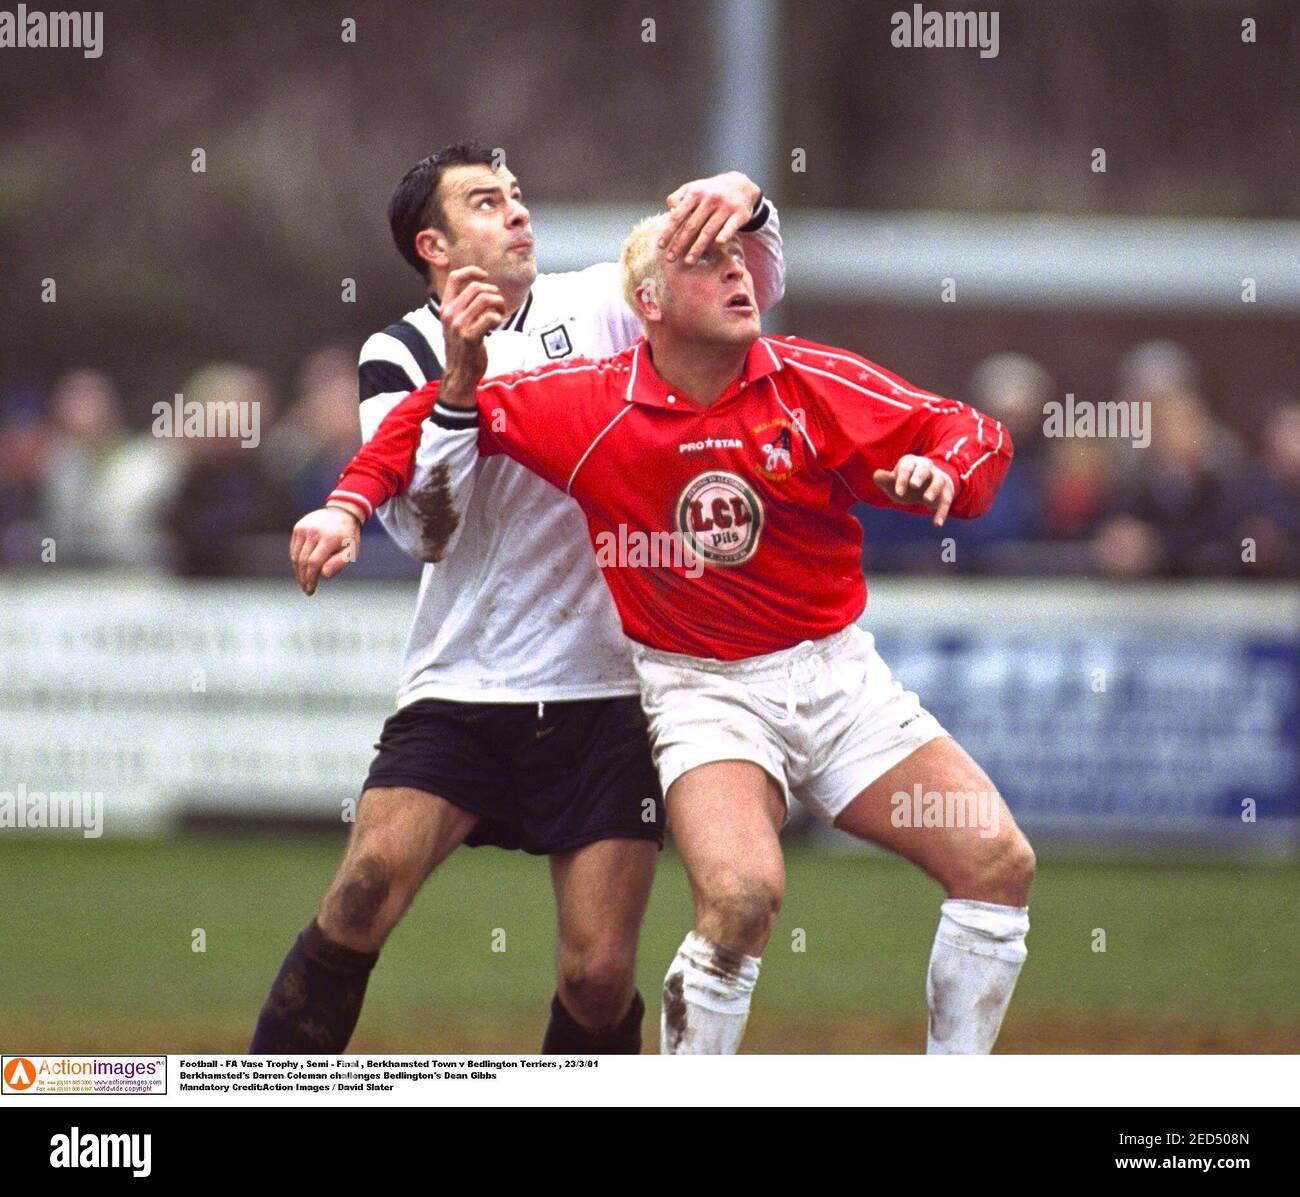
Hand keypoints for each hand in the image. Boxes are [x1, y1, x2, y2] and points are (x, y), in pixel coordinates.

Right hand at [290, 506, 360, 594]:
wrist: (342, 512)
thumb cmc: (348, 536)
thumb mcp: (351, 550)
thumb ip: (339, 563)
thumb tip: (323, 574)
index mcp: (329, 538)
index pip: (314, 562)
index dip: (310, 579)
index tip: (310, 590)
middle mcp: (314, 532)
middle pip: (303, 561)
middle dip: (303, 578)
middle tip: (306, 590)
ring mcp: (304, 528)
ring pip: (296, 556)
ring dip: (298, 572)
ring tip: (304, 583)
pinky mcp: (298, 527)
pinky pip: (294, 548)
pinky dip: (296, 561)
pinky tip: (301, 570)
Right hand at [440, 265, 505, 407]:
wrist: (459, 374)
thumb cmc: (463, 348)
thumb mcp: (456, 323)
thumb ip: (463, 306)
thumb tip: (480, 286)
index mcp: (445, 307)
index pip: (454, 277)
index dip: (472, 271)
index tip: (485, 276)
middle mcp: (449, 314)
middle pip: (477, 287)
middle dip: (494, 293)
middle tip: (499, 305)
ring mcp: (458, 326)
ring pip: (486, 299)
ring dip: (499, 304)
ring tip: (500, 314)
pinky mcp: (470, 337)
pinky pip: (490, 317)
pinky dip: (498, 318)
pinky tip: (496, 326)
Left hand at [660, 171, 760, 264]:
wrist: (740, 184)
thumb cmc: (711, 190)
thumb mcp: (693, 188)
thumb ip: (678, 198)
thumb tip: (669, 211)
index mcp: (695, 193)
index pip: (678, 215)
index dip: (668, 231)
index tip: (661, 246)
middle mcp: (709, 199)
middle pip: (691, 225)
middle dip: (679, 243)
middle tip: (670, 259)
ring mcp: (725, 207)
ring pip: (709, 230)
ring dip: (697, 247)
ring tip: (688, 262)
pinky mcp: (739, 214)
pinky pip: (730, 226)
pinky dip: (725, 234)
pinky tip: (718, 243)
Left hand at [872, 455, 955, 525]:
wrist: (923, 489)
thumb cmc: (903, 484)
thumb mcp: (892, 484)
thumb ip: (884, 480)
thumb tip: (877, 475)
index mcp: (910, 462)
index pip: (906, 468)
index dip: (902, 479)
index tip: (898, 493)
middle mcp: (926, 467)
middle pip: (924, 468)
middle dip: (919, 476)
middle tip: (913, 485)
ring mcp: (938, 478)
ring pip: (938, 481)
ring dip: (933, 490)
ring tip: (926, 500)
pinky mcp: (947, 491)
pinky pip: (946, 500)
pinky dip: (942, 511)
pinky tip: (937, 524)